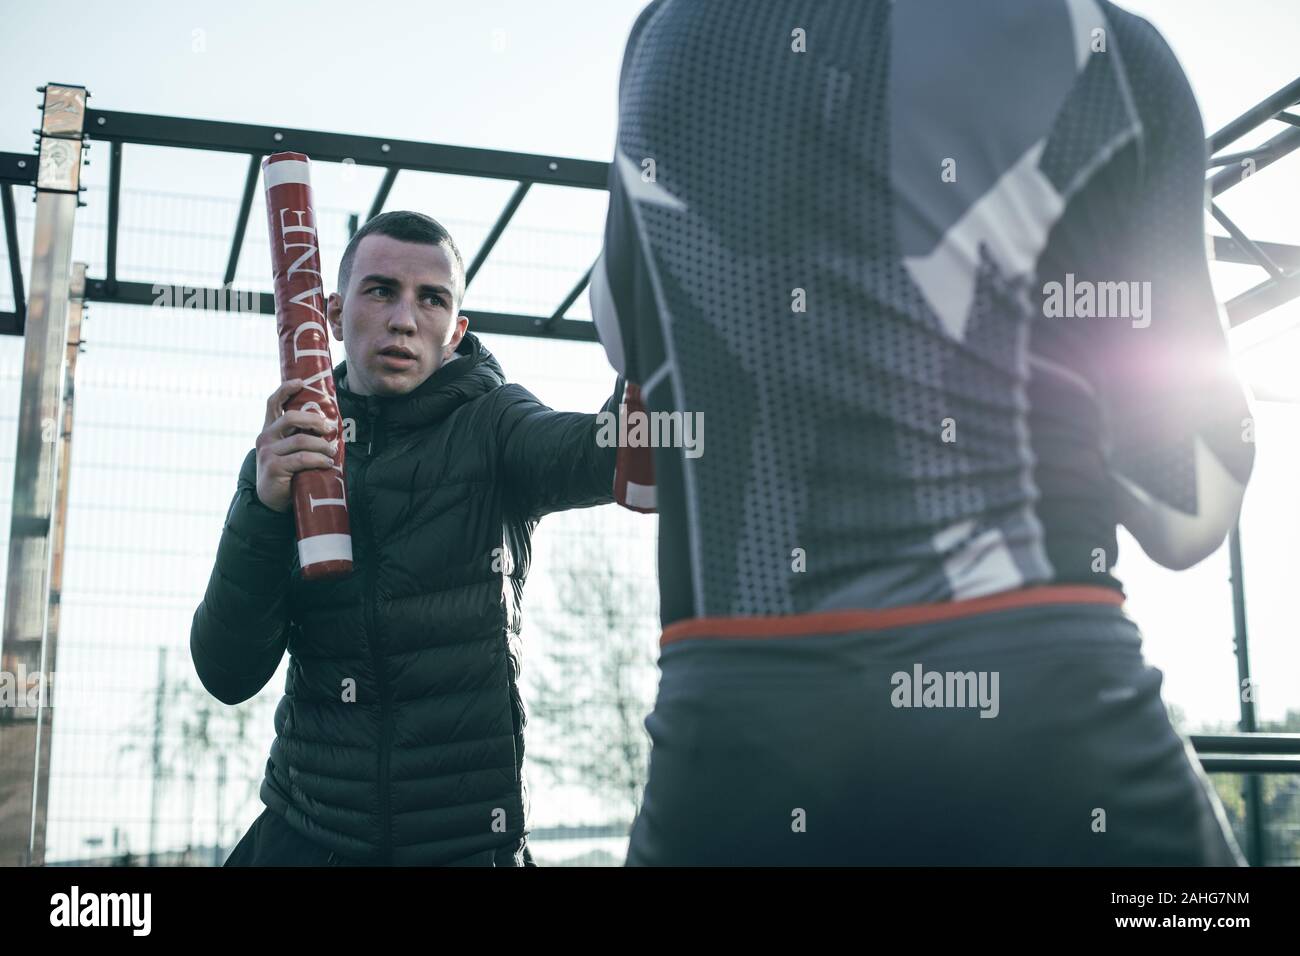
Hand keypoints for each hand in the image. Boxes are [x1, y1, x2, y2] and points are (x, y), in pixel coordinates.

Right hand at [254, 379, 338, 513]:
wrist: (271, 500)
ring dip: (322, 445)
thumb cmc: (287, 472)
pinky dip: (318, 459)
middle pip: (292, 418)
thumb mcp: (290, 451)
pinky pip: (302, 459)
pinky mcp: (273, 467)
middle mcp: (265, 437)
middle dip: (315, 420)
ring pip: (301, 440)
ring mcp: (268, 452)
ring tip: (332, 451)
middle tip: (329, 428)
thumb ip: (300, 436)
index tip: (301, 382)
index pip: (273, 403)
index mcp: (270, 429)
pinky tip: (327, 463)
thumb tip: (330, 425)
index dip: (286, 390)